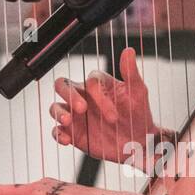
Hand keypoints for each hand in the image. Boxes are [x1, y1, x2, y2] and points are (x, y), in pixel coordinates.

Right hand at [49, 47, 166, 166]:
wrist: (139, 143)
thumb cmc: (138, 115)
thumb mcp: (137, 94)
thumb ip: (130, 73)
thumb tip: (128, 51)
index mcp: (97, 85)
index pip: (90, 82)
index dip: (99, 96)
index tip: (114, 116)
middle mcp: (83, 97)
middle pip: (62, 85)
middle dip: (68, 94)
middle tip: (81, 108)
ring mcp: (76, 115)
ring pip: (55, 107)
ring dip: (59, 112)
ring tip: (68, 120)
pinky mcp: (73, 133)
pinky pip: (57, 130)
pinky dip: (58, 134)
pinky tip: (66, 139)